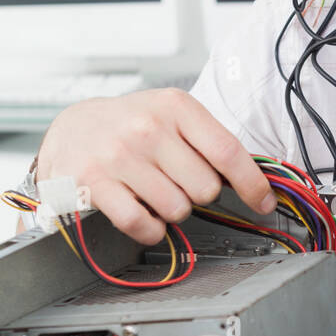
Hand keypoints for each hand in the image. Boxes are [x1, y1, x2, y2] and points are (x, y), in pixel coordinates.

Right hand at [36, 89, 277, 244]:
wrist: (70, 129)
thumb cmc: (129, 126)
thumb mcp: (171, 116)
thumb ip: (209, 143)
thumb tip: (255, 180)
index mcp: (175, 107)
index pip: (228, 151)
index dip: (253, 184)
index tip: (264, 202)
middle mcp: (147, 127)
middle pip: (206, 189)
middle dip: (198, 194)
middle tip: (177, 182)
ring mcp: (119, 155)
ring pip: (177, 209)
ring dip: (172, 211)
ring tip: (154, 192)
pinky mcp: (93, 183)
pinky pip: (142, 224)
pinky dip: (149, 229)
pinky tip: (143, 214)